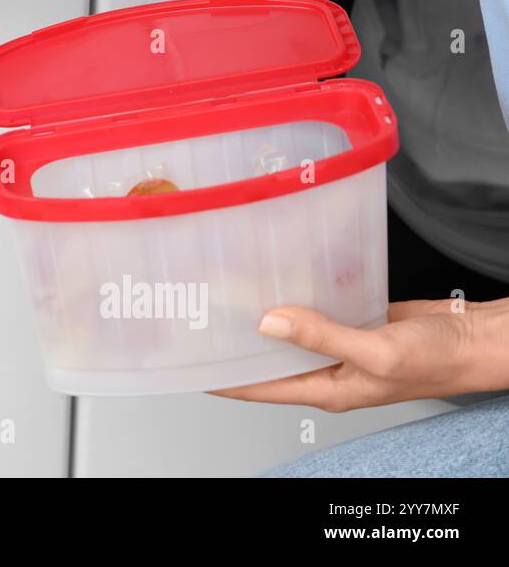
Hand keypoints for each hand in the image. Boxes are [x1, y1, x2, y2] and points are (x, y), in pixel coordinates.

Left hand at [213, 298, 508, 411]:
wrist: (477, 339)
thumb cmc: (439, 360)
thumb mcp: (377, 352)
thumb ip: (322, 337)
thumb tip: (269, 324)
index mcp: (327, 389)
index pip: (258, 389)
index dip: (222, 379)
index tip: (188, 362)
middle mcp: (327, 371)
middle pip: (269, 359)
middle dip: (237, 342)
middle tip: (203, 315)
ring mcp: (340, 346)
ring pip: (290, 331)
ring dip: (265, 314)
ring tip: (229, 291)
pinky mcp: (353, 321)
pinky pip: (315, 310)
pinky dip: (297, 295)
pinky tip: (280, 275)